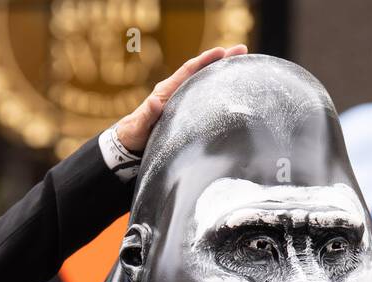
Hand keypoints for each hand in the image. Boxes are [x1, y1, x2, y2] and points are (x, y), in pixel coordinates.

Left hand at [114, 45, 247, 153]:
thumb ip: (147, 115)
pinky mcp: (183, 107)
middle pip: (200, 70)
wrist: (129, 141)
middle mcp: (174, 90)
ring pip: (203, 80)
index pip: (188, 70)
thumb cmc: (135, 134)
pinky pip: (201, 92)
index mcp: (166, 91)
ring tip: (242, 63)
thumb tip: (154, 102)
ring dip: (221, 71)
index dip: (204, 60)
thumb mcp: (139, 126)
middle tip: (242, 50)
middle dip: (220, 59)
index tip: (222, 51)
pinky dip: (215, 86)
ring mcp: (180, 98)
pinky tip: (229, 86)